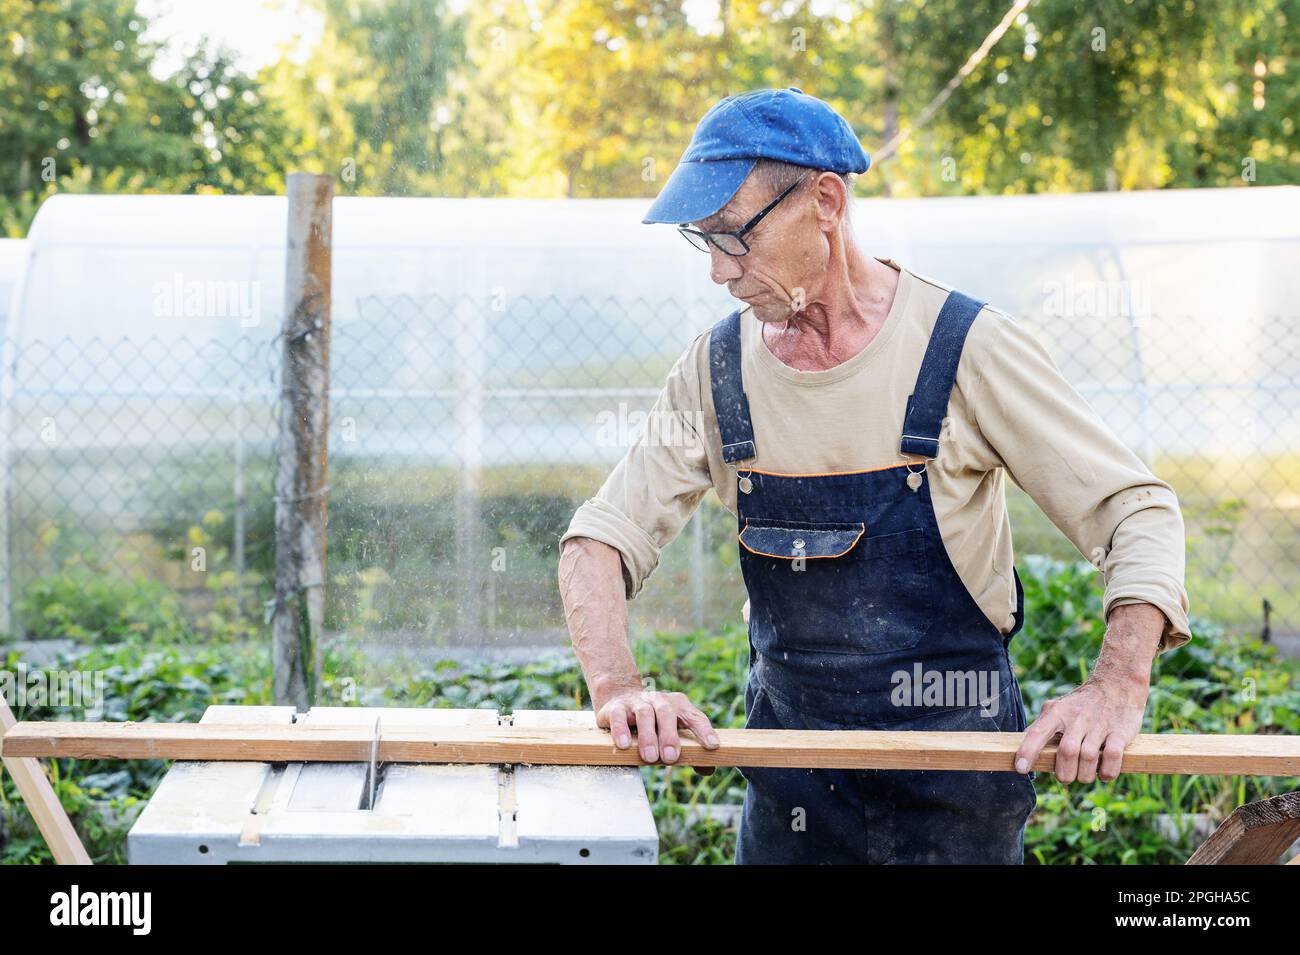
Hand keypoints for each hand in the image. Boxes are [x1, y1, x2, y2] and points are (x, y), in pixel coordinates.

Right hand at [595, 687, 720, 771]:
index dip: (704, 730)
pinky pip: (619, 716)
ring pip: (644, 714)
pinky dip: (621, 730)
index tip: (712, 746)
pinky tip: (624, 745)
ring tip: (650, 758)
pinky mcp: (616, 708)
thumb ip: (691, 750)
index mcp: (678, 705)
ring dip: (648, 737)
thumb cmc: (654, 721)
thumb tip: (708, 769)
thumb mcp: (673, 731)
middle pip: (667, 713)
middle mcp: (659, 700)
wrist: (621, 696)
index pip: (694, 716)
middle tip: (671, 758)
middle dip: (670, 736)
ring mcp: (637, 702)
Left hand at [1014, 675, 1147, 783]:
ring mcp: (1100, 725)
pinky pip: (1112, 756)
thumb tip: (1021, 745)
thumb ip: (1041, 726)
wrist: (1117, 684)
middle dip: (1064, 773)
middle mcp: (1077, 718)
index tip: (1020, 768)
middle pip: (1066, 752)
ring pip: (1088, 757)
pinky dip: (1107, 771)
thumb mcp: (1058, 708)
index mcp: (1058, 713)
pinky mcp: (1120, 732)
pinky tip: (1103, 774)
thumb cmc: (1081, 703)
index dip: (1028, 751)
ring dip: (1084, 775)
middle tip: (1065, 776)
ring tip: (1083, 776)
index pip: (1038, 732)